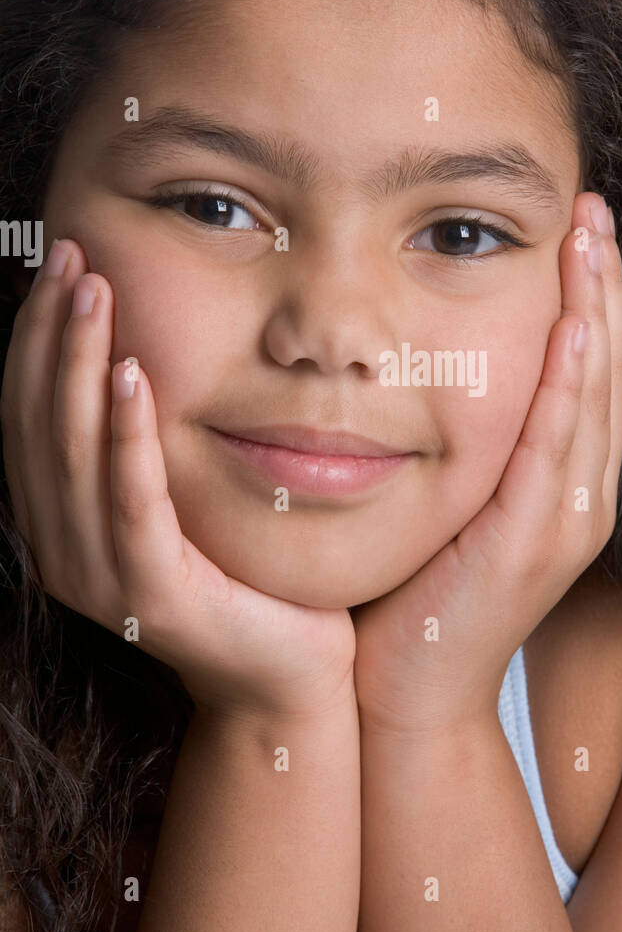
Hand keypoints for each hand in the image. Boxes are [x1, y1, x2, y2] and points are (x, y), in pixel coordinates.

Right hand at [0, 238, 355, 720]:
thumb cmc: (241, 576)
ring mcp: (99, 576)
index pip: (28, 416)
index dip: (36, 337)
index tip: (59, 263)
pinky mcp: (150, 592)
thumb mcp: (180, 499)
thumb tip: (136, 350)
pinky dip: (127, 434)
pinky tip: (135, 374)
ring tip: (96, 292)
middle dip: (51, 332)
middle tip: (70, 256)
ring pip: (72, 452)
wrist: (283, 675)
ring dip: (80, 363)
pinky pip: (132, 499)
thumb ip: (143, 445)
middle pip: (39, 422)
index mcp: (60, 524)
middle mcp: (62, 550)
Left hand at [351, 191, 621, 735]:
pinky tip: (573, 326)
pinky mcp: (538, 542)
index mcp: (565, 483)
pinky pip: (561, 447)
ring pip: (597, 396)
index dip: (593, 297)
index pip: (591, 372)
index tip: (580, 229)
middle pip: (608, 370)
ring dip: (596, 312)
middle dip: (603, 285)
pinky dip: (572, 384)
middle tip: (592, 209)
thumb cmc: (414, 591)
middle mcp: (582, 497)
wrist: (407, 690)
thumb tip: (429, 357)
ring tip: (590, 239)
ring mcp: (569, 521)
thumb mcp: (449, 496)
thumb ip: (464, 437)